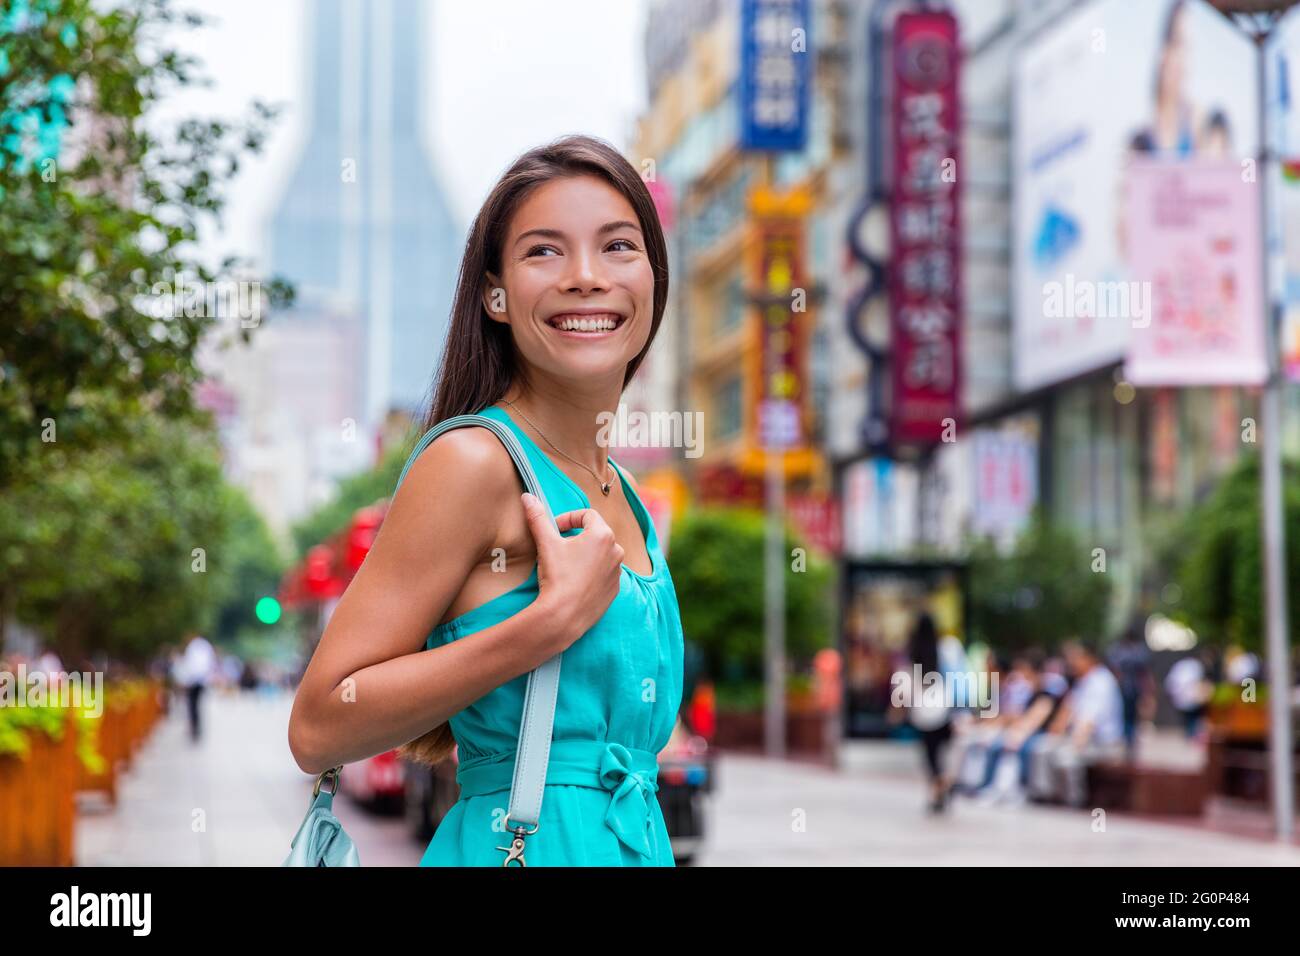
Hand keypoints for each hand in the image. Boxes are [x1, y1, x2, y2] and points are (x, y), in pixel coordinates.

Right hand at [519, 492, 622, 654]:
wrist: (564, 616)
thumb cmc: (557, 576)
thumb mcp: (546, 543)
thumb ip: (538, 517)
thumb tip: (527, 497)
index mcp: (603, 535)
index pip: (587, 515)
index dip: (568, 518)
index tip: (554, 529)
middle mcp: (616, 551)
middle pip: (595, 534)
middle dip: (577, 536)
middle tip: (558, 546)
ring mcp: (617, 572)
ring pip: (600, 554)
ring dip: (585, 554)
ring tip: (565, 565)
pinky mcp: (615, 589)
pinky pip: (603, 574)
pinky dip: (591, 572)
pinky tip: (574, 581)